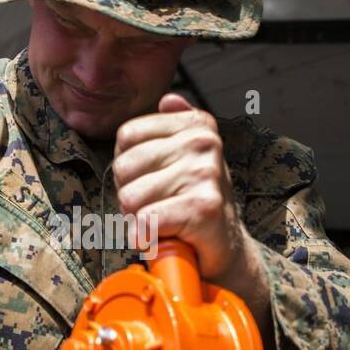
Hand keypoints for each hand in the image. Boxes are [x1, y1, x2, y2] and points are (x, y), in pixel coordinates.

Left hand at [112, 93, 249, 280]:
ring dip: (139, 219)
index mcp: (197, 124)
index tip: (152, 182)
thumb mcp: (186, 160)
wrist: (226, 250)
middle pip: (124, 166)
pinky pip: (146, 221)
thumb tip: (168, 100)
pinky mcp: (204, 207)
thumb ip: (173, 128)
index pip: (127, 135)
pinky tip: (166, 237)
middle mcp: (204, 142)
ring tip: (165, 221)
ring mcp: (206, 173)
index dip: (129, 167)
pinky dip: (147, 238)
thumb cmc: (196, 203)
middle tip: (159, 207)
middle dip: (131, 195)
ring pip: (130, 197)